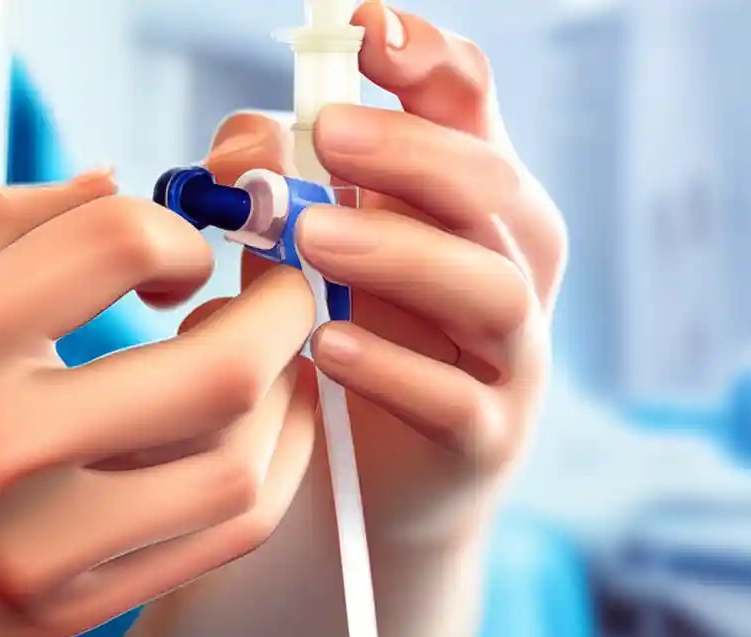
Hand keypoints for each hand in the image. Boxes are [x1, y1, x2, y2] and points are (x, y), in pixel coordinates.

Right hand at [0, 172, 317, 636]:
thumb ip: (0, 222)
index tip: (180, 252)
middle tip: (284, 286)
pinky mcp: (60, 613)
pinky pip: (217, 540)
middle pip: (216, 368)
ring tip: (270, 359)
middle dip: (284, 308)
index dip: (180, 231)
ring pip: (238, 465)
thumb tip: (118, 179)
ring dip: (288, 396)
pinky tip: (265, 430)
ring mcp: (31, 547)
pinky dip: (272, 470)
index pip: (116, 242)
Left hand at [199, 2, 566, 541]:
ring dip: (404, 253)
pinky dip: (394, 371)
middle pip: (494, 186)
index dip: (427, 59)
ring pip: (494, 289)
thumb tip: (242, 150)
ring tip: (313, 237)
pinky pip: (458, 403)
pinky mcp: (485, 437)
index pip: (472, 106)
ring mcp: (508, 354)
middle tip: (329, 134)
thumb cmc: (342, 331)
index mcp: (466, 198)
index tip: (363, 27)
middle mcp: (507, 263)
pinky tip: (328, 346)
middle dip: (413, 151)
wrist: (366, 478)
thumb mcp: (300, 244)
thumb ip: (273, 183)